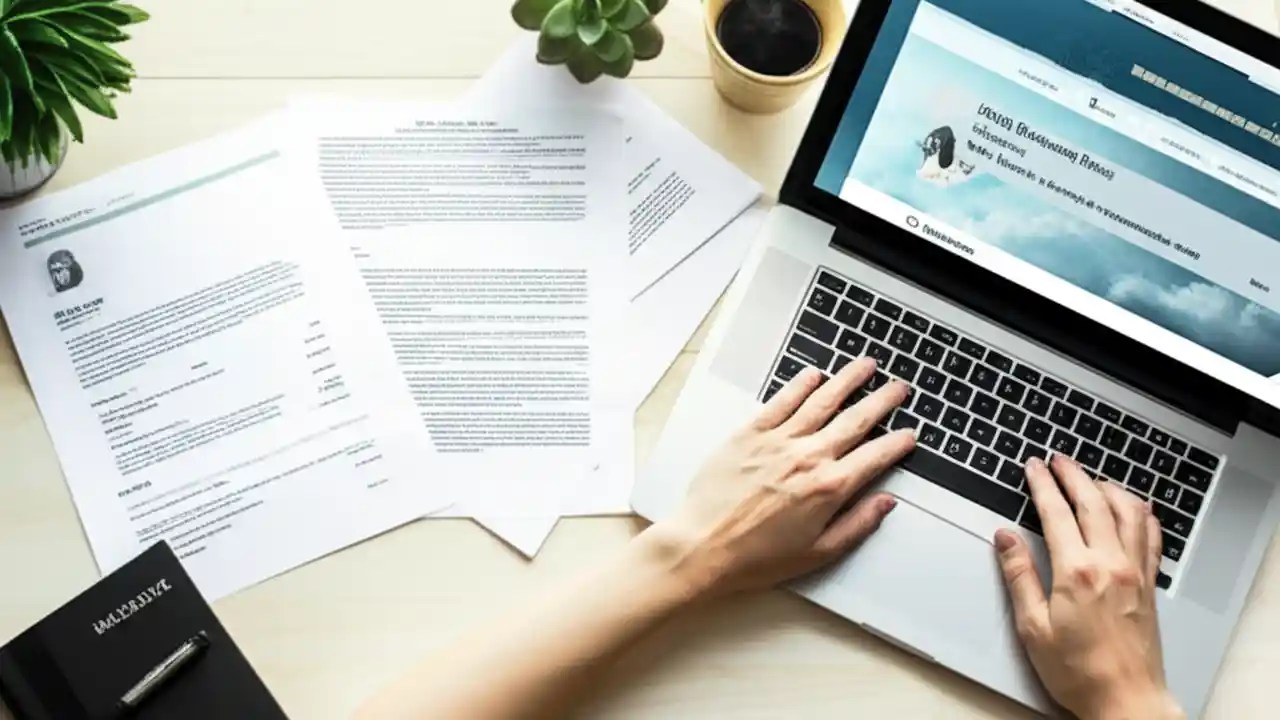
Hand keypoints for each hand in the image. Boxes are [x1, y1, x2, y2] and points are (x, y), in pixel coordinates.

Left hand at [647, 358, 915, 600]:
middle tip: (898, 387)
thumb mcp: (819, 553)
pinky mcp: (749, 434)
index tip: (910, 434)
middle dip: (882, 400)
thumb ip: (858, 525)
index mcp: (829, 488)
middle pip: (856, 419)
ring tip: (865, 366)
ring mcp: (778, 442)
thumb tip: (886, 503)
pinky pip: (781, 401)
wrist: (703, 547)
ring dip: (848, 380)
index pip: (876, 456)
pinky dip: (800, 384)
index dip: (898, 443)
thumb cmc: (756, 558)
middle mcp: (808, 458)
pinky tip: (814, 374)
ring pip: (822, 400)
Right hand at [995, 455, 1183, 719]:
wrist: (1126, 700)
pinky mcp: (1149, 585)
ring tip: (1091, 478)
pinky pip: (1151, 536)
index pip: (1056, 513)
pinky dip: (1141, 513)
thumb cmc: (1078, 671)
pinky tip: (1134, 508)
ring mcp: (1135, 572)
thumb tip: (1005, 539)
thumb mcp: (1032, 626)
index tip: (1033, 467)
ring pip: (1128, 511)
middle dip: (1073, 475)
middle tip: (1058, 460)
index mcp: (1076, 571)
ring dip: (1107, 488)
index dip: (1042, 484)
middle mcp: (1110, 564)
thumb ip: (1019, 576)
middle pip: (1093, 502)